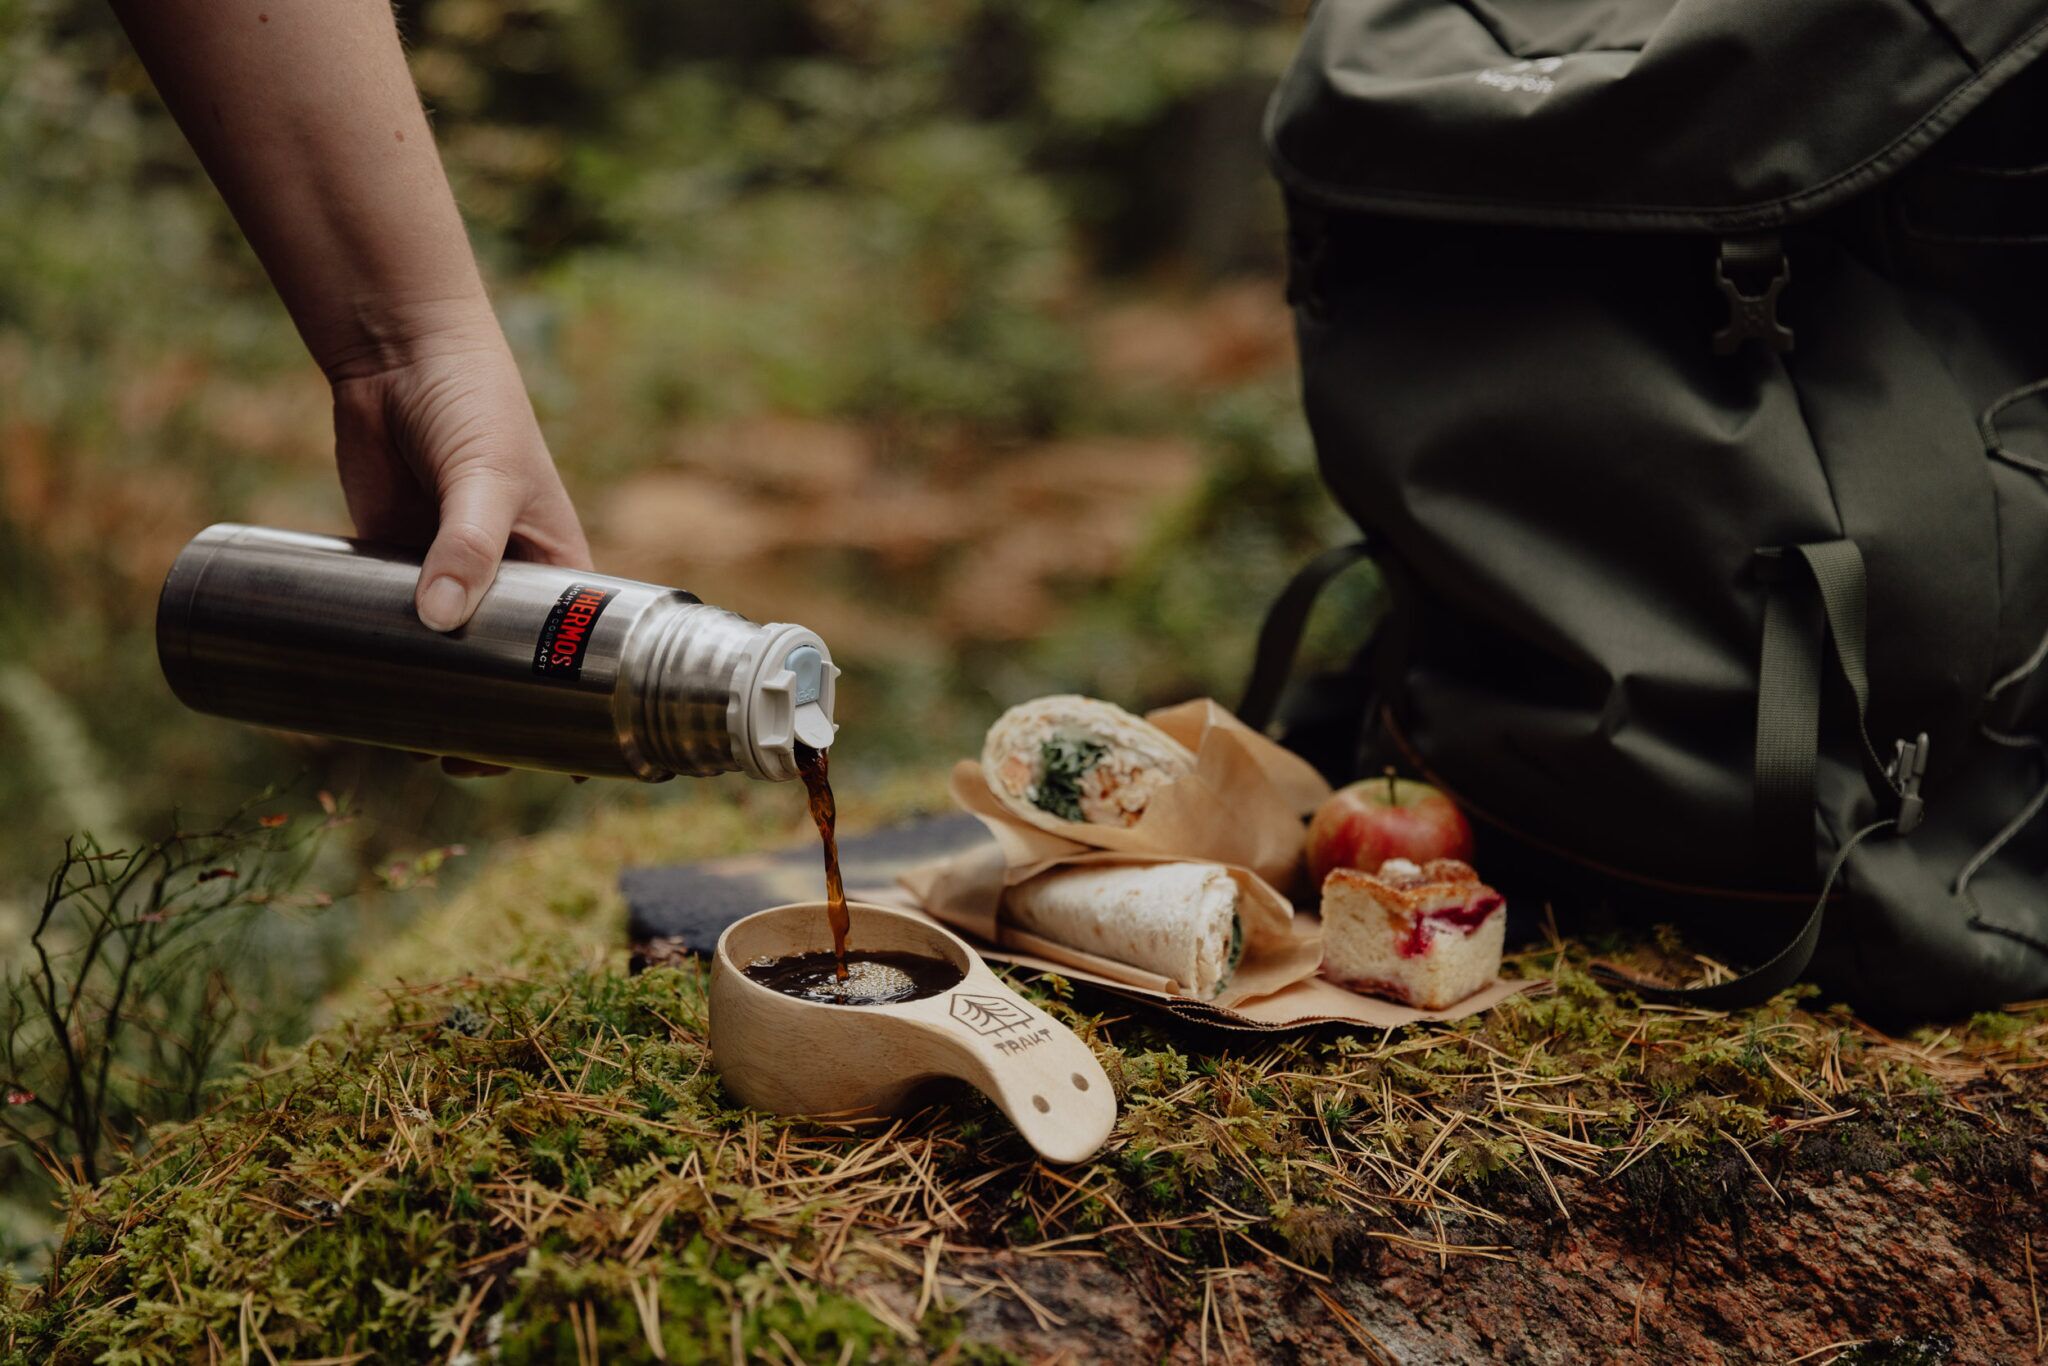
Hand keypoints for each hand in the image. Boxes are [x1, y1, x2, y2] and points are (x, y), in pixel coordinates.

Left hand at [331, 320, 592, 776]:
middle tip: (463, 765)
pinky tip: (363, 700)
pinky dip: (383, 662)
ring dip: (434, 698)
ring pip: (448, 654)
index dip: (581, 706)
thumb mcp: (485, 476)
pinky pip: (392, 625)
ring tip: (409, 747)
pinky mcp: (394, 560)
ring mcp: (449, 572)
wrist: (398, 350)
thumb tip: (438, 622)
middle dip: (495, 719)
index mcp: (560, 563)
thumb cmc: (472, 402)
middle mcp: (510, 577)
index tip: (570, 761)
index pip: (582, 651)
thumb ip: (465, 543)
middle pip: (510, 666)